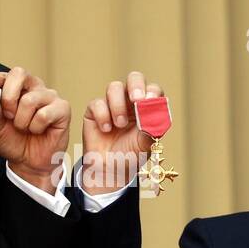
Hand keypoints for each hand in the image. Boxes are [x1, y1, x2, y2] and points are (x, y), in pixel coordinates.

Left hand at [0, 68, 69, 193]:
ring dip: (21, 121)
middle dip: (8, 98)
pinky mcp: (62, 108)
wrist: (29, 163)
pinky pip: (44, 114)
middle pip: (19, 74)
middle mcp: (33, 87)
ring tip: (24, 128)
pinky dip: (36, 127)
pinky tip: (38, 131)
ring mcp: (49, 96)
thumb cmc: (14, 142)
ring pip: (30, 99)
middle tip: (8, 116)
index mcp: (16, 88)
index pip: (3, 75)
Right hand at [82, 70, 164, 195]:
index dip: (152, 91)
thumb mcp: (146, 144)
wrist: (110, 169)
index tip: (150, 100)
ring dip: (118, 105)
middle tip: (136, 99)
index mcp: (147, 107)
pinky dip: (103, 115)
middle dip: (135, 85)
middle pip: (134, 78)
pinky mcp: (94, 110)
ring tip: (120, 124)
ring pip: (114, 87)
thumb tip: (154, 113)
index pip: (152, 90)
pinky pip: (97, 102)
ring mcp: (112, 104)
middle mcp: (130, 101)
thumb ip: (151, 128)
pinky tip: (106, 130)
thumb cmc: (131, 154)